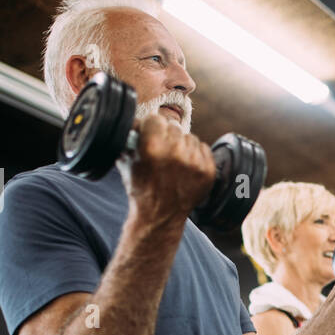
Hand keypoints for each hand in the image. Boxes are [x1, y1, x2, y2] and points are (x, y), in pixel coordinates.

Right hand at [122, 113, 215, 230]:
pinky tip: (185, 168)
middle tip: (162, 152)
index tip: (150, 136)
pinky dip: (195, 155)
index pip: (155, 119)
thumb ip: (130, 137)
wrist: (160, 216)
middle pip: (173, 127)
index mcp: (152, 147)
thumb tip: (135, 120)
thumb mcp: (126, 160)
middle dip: (167, 137)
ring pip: (189, 137)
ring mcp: (194, 162)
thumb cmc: (141, 188)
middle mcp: (175, 153)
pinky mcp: (208, 171)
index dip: (151, 128)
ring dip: (182, 145)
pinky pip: (203, 147)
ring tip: (174, 162)